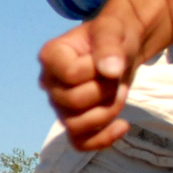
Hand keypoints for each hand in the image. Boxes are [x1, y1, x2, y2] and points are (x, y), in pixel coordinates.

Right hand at [38, 14, 142, 150]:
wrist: (123, 47)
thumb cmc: (113, 34)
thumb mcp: (112, 29)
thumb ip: (108, 46)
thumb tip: (110, 70)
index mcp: (50, 56)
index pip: (70, 75)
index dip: (96, 71)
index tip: (108, 59)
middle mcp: (49, 83)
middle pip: (72, 102)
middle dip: (104, 92)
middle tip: (116, 78)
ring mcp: (59, 105)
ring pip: (75, 125)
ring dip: (106, 113)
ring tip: (119, 94)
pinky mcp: (74, 121)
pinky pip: (80, 142)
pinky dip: (103, 139)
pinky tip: (123, 126)